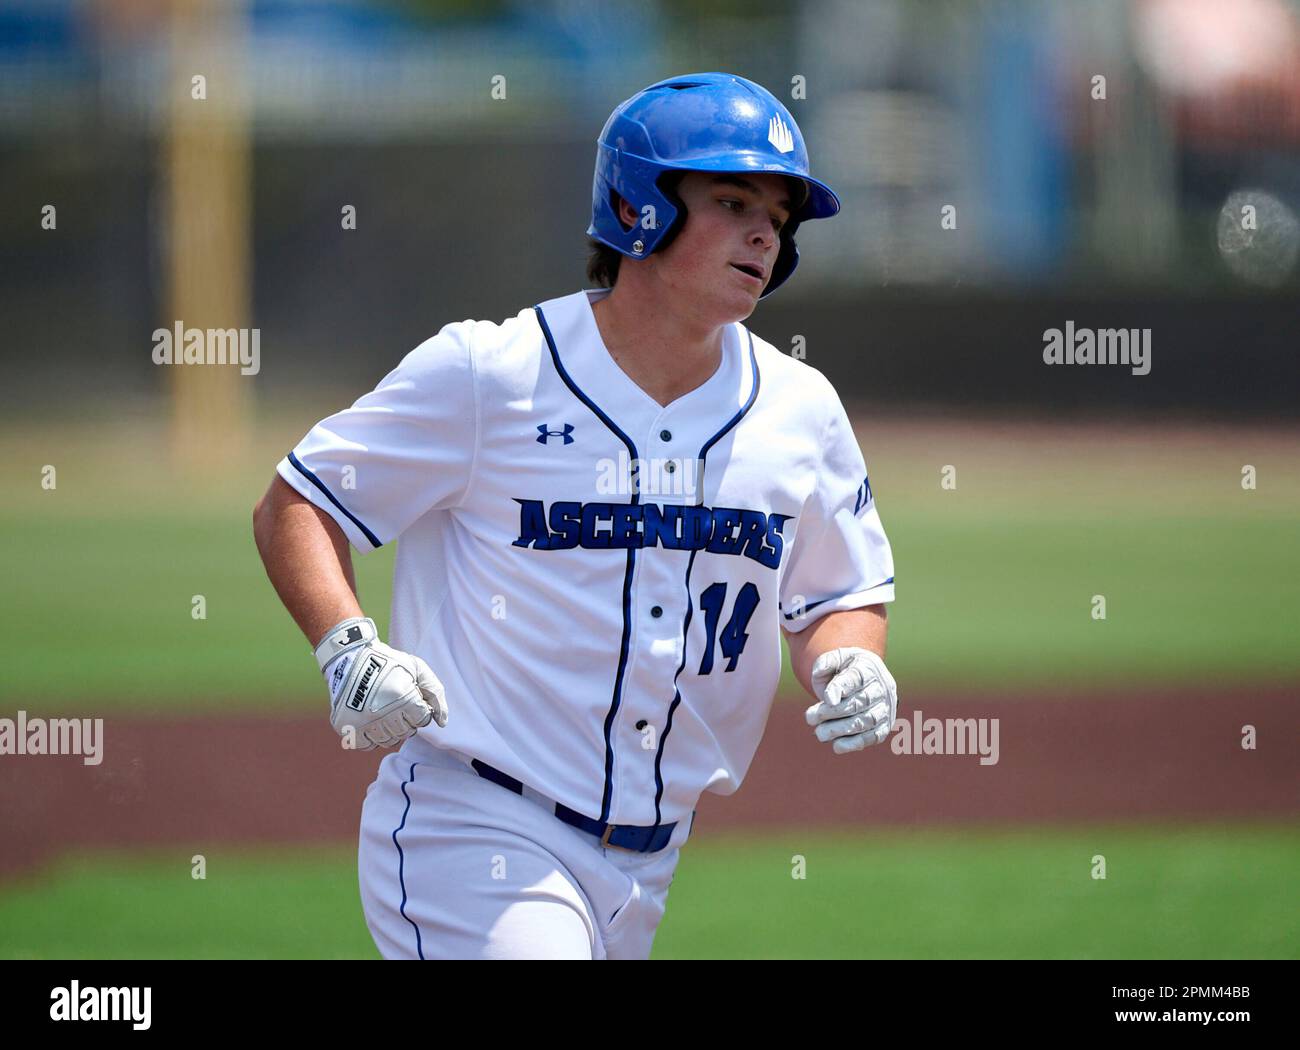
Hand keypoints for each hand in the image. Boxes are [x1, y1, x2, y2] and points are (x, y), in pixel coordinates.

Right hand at [313, 617, 448, 750]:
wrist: (351, 656)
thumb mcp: (416, 668)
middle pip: (406, 732)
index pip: (422, 719)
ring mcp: (363, 722)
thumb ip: (435, 693)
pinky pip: (367, 745)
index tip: (409, 698)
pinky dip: (371, 736)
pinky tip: (371, 720)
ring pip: (388, 740)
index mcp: (403, 698)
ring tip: (383, 710)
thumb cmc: (388, 662)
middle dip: (406, 719)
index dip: (418, 708)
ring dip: (390, 729)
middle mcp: (383, 713)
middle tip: (396, 703)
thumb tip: (442, 723)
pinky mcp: (347, 727)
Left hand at [804, 647, 896, 754]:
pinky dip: (854, 743)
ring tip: (819, 733)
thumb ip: (825, 663)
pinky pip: (872, 736)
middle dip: (833, 712)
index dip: (841, 688)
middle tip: (810, 717)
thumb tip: (820, 678)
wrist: (864, 680)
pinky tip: (836, 746)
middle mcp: (882, 687)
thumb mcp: (834, 659)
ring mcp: (885, 708)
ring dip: (840, 729)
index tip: (827, 699)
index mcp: (868, 667)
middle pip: (859, 702)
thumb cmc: (844, 669)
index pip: (856, 678)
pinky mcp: (884, 726)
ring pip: (865, 721)